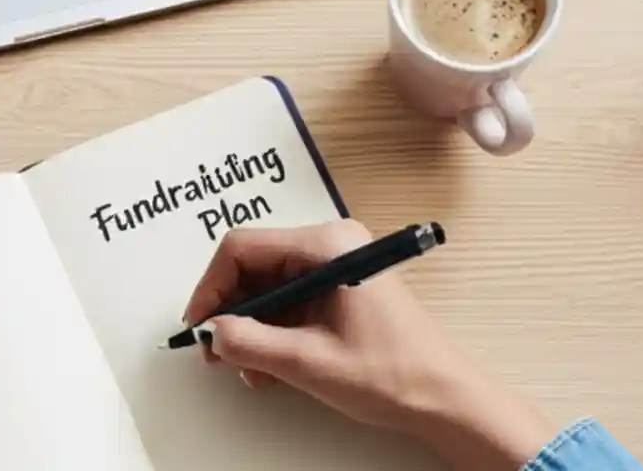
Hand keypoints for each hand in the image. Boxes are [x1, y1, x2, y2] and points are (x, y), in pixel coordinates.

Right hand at [184, 220, 554, 470]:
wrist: (444, 397)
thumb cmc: (394, 373)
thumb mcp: (310, 362)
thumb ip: (252, 343)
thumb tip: (212, 334)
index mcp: (328, 245)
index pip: (244, 247)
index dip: (211, 287)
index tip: (198, 324)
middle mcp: (331, 245)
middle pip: (254, 265)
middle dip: (230, 310)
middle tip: (215, 350)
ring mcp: (336, 265)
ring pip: (268, 286)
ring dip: (251, 327)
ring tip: (249, 368)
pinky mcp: (339, 288)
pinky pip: (289, 300)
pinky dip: (272, 331)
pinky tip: (271, 365)